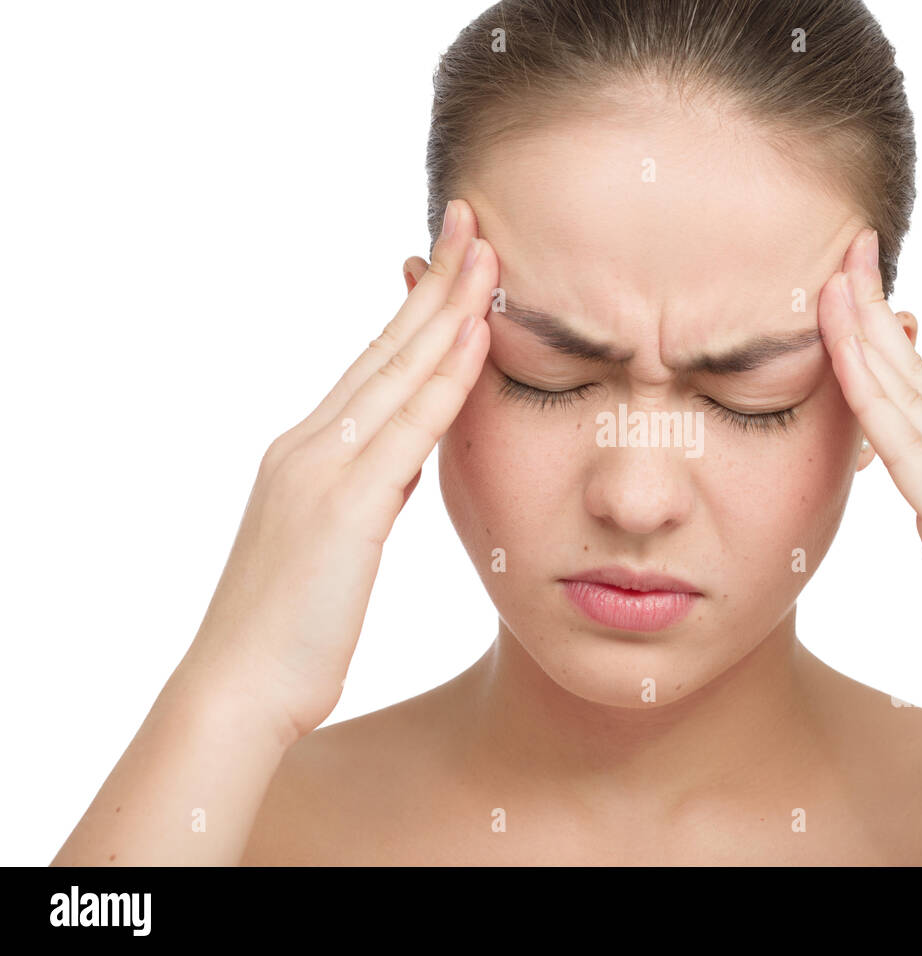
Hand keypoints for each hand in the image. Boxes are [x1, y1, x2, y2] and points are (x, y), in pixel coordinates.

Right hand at [179, 199, 495, 744]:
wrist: (240, 688)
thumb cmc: (291, 630)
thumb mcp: (337, 545)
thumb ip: (370, 492)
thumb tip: (405, 463)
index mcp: (308, 452)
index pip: (372, 364)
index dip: (415, 308)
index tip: (453, 262)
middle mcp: (310, 444)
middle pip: (386, 348)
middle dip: (436, 282)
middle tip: (475, 221)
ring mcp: (323, 469)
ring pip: (397, 372)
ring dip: (448, 310)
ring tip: (487, 253)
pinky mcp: (343, 506)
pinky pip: (407, 428)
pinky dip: (444, 378)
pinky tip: (475, 336)